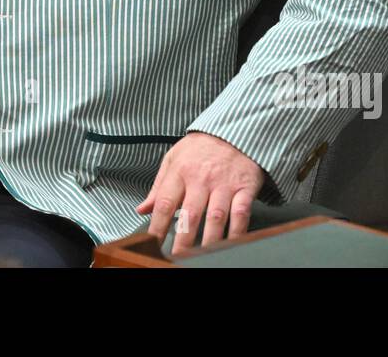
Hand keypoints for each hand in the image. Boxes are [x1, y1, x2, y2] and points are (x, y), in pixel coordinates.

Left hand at [136, 131, 265, 255]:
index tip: (154, 244)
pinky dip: (237, 231)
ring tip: (202, 256)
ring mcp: (224, 184)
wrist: (235, 131)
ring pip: (216, 217)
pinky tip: (230, 244)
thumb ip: (159, 186)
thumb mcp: (174, 158)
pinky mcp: (245, 187)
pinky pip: (241, 213)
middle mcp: (201, 178)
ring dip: (209, 240)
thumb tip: (142, 209)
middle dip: (183, 240)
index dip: (158, 226)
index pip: (165, 203)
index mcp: (180, 171)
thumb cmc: (201, 147)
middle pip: (190, 214)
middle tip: (178, 257)